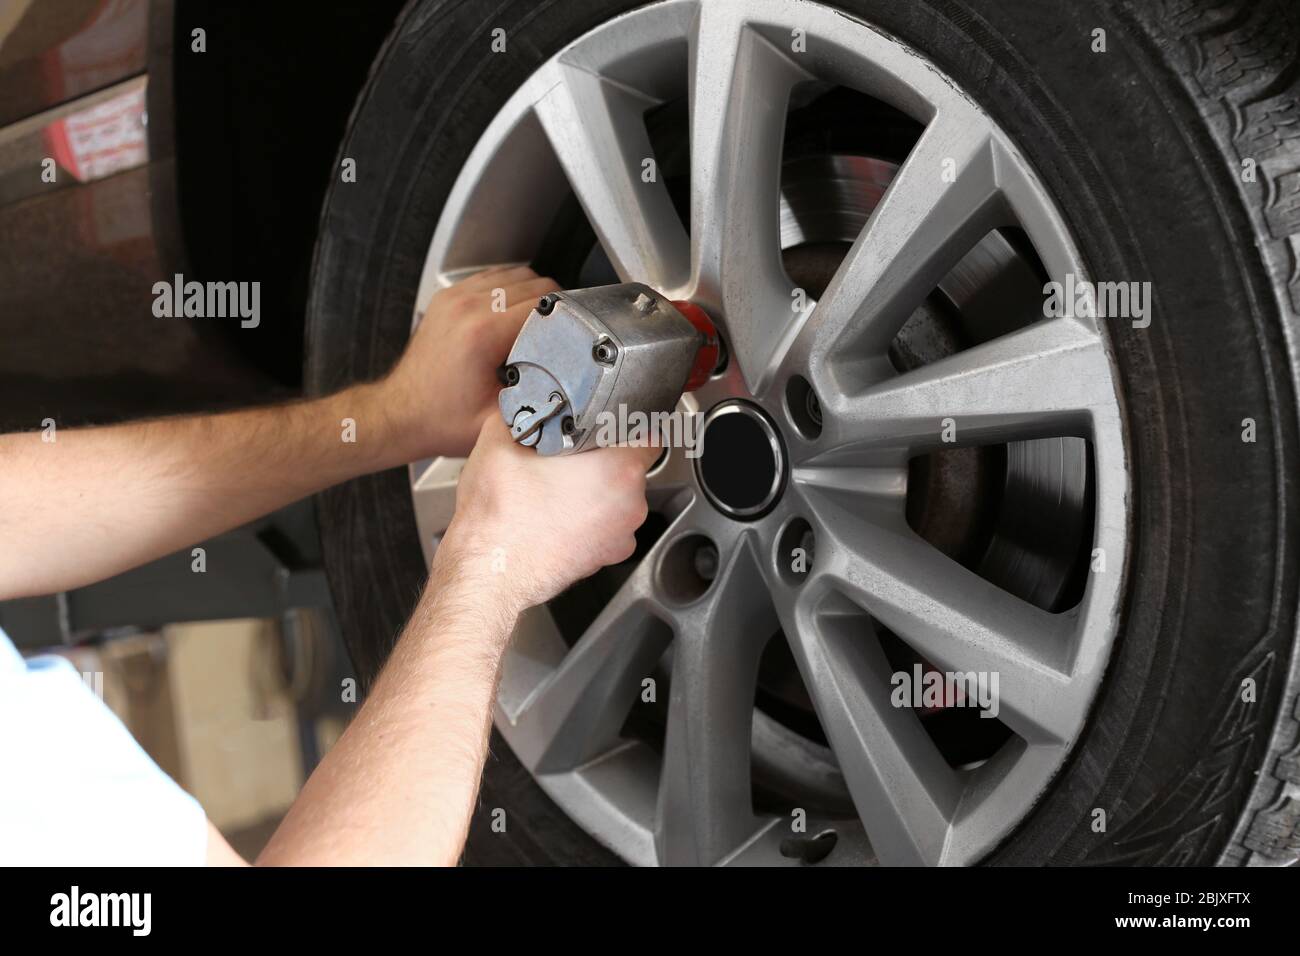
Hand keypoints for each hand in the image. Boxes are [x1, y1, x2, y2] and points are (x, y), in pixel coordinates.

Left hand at [383, 266, 557, 458]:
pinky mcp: (449, 297)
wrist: (402, 415)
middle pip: (533, 282)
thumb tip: (570, 387)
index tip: (571, 334)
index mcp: (482, 332)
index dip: (564, 317)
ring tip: (535, 325)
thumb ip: (536, 398)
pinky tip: (512, 316)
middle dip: (551, 306)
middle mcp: (467, 307)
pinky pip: (493, 277)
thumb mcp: (498, 419)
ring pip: (515, 274)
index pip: (542, 301)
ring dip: (531, 295)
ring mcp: (455, 297)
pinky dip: (509, 291)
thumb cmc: (440, 419)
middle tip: (556, 334)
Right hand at [437, 417, 659, 613]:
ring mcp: (620, 536)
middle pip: (631, 467)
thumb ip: (525, 408)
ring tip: (558, 486)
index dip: (630, 422)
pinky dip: (588, 518)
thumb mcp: (502, 437)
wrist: (488, 569)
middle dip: (605, 457)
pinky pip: (605, 526)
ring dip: (596, 490)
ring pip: (617, 498)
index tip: (611, 422)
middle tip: (570, 453)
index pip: (651, 432)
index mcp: (620, 470)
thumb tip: (527, 397)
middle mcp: (630, 505)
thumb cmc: (501, 513)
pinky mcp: (604, 557)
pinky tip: (557, 513)